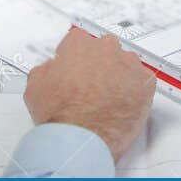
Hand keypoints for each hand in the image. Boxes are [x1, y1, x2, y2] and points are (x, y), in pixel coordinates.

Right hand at [23, 27, 155, 161]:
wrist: (82, 139)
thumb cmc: (61, 114)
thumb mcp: (36, 86)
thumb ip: (47, 69)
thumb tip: (52, 69)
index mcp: (79, 44)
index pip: (79, 41)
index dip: (75, 58)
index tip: (76, 70)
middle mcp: (106, 48)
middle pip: (105, 49)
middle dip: (99, 65)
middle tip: (92, 86)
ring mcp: (128, 64)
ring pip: (126, 64)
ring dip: (119, 76)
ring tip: (109, 99)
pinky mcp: (145, 83)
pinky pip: (143, 81)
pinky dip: (135, 91)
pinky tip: (123, 105)